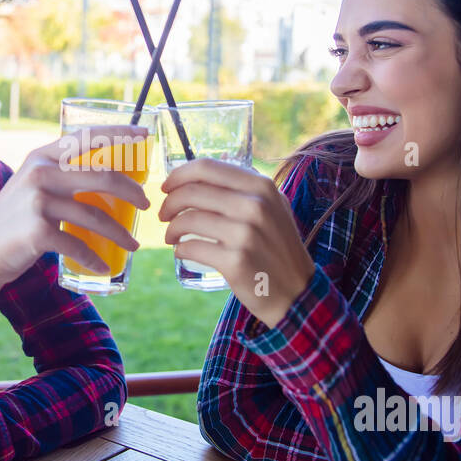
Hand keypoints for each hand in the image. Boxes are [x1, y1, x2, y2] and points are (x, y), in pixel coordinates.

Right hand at [0, 124, 152, 292]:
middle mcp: (40, 173)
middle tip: (146, 205)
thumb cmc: (13, 221)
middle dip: (132, 192)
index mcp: (41, 156)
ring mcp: (37, 201)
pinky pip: (78, 244)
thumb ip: (60, 175)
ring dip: (120, 233)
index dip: (119, 133)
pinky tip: (104, 266)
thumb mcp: (32, 186)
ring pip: (96, 216)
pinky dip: (95, 259)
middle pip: (102, 176)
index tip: (143, 134)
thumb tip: (109, 177)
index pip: (87, 136)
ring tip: (133, 245)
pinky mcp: (37, 231)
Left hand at [158, 157, 314, 328]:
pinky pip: (192, 248)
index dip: (178, 175)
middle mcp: (255, 206)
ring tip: (172, 236)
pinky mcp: (236, 262)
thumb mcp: (274, 207)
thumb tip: (208, 168)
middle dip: (169, 203)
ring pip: (188, 220)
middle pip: (192, 192)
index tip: (166, 187)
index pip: (206, 168)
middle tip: (164, 214)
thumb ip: (246, 187)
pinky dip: (180, 249)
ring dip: (172, 228)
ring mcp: (246, 234)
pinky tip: (181, 251)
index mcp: (262, 187)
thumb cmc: (278, 248)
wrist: (296, 292)